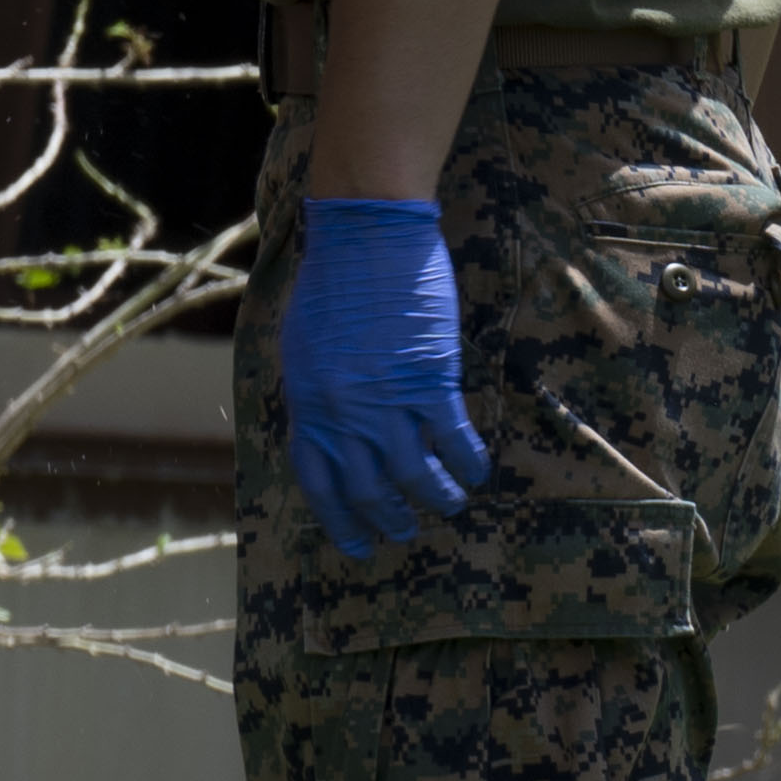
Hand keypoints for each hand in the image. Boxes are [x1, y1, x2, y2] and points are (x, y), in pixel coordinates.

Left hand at [280, 195, 488, 558]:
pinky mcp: (429, 379)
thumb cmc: (333, 282)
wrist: (365, 237)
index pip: (318, 479)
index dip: (337, 517)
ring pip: (414, 474)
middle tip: (404, 533)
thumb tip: (325, 430)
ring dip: (435, 498)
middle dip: (387, 519)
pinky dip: (467, 462)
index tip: (354, 542)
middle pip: (366, 488)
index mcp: (307, 402)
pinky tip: (477, 472)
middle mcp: (342, 411)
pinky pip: (453, 439)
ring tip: (448, 507)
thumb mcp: (303, 346)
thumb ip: (315, 393)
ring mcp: (386, 398)